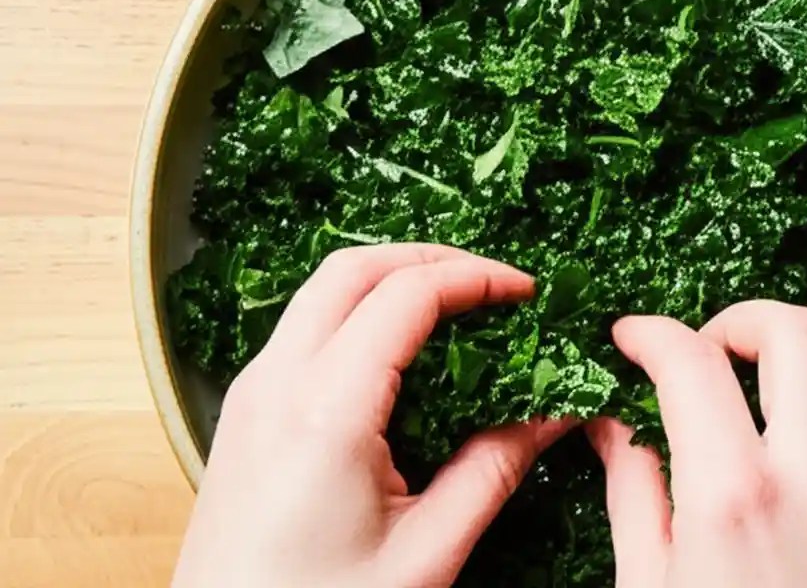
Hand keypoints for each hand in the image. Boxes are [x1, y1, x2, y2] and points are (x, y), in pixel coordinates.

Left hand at [172, 244, 572, 587]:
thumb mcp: (425, 552)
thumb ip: (494, 469)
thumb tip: (555, 412)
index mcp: (325, 410)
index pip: (406, 295)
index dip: (476, 278)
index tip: (527, 291)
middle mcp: (276, 382)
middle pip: (353, 267)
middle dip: (431, 257)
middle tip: (493, 282)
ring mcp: (252, 392)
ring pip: (322, 291)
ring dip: (392, 280)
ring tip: (458, 308)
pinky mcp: (246, 412)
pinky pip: (305, 329)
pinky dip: (360, 313)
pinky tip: (404, 352)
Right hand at [587, 300, 806, 587]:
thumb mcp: (650, 585)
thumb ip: (634, 492)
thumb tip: (615, 427)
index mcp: (731, 496)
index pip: (689, 362)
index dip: (651, 334)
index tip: (636, 338)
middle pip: (796, 333)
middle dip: (742, 321)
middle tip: (713, 349)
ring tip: (782, 387)